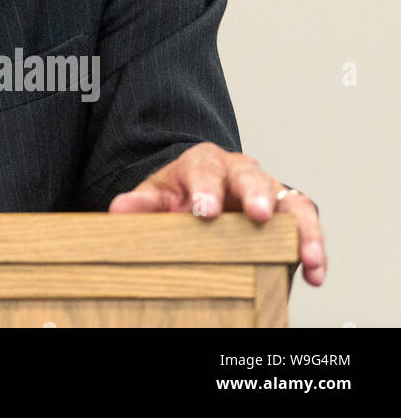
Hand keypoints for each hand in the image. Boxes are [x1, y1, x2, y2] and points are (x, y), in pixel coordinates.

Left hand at [109, 142, 325, 285]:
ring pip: (290, 201)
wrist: (200, 193)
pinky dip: (313, 247)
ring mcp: (269, 191)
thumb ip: (141, 203)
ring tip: (306, 255)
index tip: (203, 210)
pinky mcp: (287, 214)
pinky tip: (315, 271)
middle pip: (252, 177)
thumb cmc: (180, 193)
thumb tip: (119, 209)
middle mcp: (241, 172)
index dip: (205, 189)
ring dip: (300, 228)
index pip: (204, 170)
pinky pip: (305, 225)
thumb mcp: (158, 194)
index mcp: (204, 163)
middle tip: (257, 215)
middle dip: (256, 195)